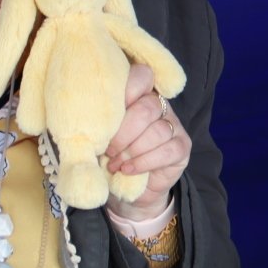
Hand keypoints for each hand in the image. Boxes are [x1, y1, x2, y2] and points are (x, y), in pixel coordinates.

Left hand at [104, 64, 191, 222]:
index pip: (142, 76)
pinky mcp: (182, 147)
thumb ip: (96, 125)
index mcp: (137, 94)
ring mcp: (173, 125)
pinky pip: (167, 150)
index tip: (108, 111)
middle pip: (147, 107)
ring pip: (157, 131)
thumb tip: (85, 124)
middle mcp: (159, 105)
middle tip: (108, 150)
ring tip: (115, 164)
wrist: (124, 191)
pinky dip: (144, 162)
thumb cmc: (107, 158)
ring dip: (132, 151)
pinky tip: (129, 169)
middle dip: (123, 132)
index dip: (127, 89)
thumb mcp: (96, 139)